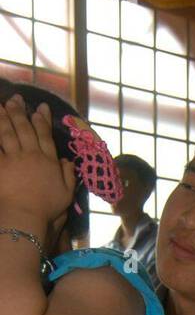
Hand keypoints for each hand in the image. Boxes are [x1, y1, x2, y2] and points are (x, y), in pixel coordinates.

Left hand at [0, 96, 74, 230]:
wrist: (25, 215)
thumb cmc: (47, 208)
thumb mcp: (66, 194)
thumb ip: (68, 175)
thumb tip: (67, 160)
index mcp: (48, 161)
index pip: (45, 136)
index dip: (43, 120)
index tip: (40, 108)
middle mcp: (31, 155)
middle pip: (25, 129)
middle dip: (20, 113)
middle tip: (15, 99)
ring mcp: (14, 159)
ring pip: (8, 134)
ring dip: (4, 118)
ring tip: (0, 106)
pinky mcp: (0, 166)